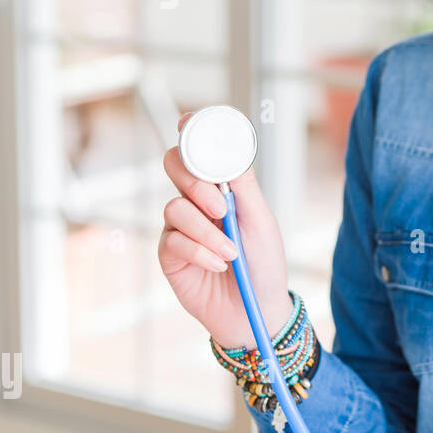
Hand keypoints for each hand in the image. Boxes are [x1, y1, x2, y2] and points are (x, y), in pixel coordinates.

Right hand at [157, 111, 292, 350]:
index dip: (192, 134)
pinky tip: (218, 264)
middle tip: (220, 205)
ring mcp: (180, 227)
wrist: (256, 310)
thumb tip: (229, 152)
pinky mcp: (169, 254)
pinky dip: (199, 251)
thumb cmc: (263, 264)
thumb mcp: (261, 221)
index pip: (202, 152)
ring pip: (174, 207)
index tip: (187, 122)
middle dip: (194, 182)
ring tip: (230, 251)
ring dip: (206, 230)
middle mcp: (197, 201)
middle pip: (175, 166)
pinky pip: (173, 240)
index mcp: (222, 187)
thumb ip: (242, 187)